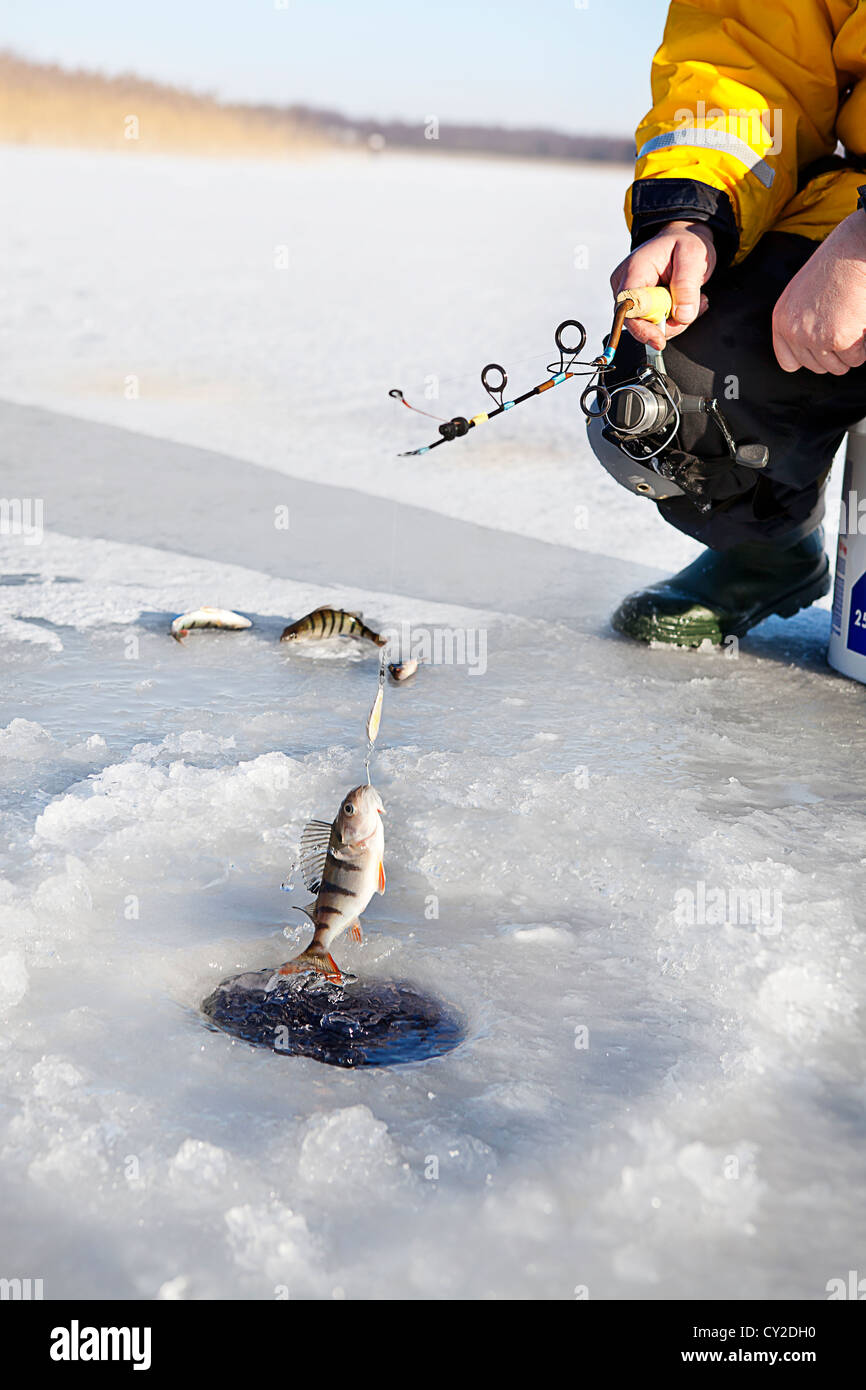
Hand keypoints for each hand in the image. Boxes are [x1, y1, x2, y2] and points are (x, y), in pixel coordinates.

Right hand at [610, 221, 715, 349]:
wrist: (682, 239)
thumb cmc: (684, 242)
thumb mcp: (693, 255)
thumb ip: (687, 285)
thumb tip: (682, 315)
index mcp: (635, 269)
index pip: (628, 307)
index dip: (641, 327)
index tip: (659, 340)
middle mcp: (625, 285)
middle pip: (637, 322)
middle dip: (667, 323)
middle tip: (692, 308)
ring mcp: (630, 297)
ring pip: (648, 326)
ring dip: (674, 320)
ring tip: (693, 299)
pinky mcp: (638, 305)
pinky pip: (653, 323)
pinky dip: (672, 318)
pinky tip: (685, 302)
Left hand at [772, 213, 865, 373]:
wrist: (853, 250)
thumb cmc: (835, 267)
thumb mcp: (802, 295)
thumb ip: (799, 322)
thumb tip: (810, 351)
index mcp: (782, 320)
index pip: (789, 363)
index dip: (810, 358)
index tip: (823, 349)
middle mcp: (794, 331)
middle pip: (818, 367)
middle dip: (835, 355)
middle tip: (846, 329)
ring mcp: (815, 337)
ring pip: (838, 367)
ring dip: (851, 353)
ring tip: (853, 325)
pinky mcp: (839, 339)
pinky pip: (856, 359)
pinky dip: (864, 347)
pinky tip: (861, 324)